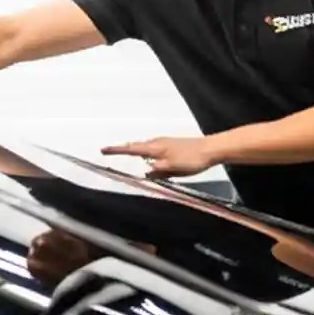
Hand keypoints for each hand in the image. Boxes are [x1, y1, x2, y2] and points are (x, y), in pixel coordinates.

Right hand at [100, 136, 217, 178]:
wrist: (210, 149)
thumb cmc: (192, 159)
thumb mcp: (173, 168)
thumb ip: (157, 170)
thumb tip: (144, 171)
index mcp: (156, 148)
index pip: (132, 149)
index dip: (117, 150)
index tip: (103, 150)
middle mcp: (158, 143)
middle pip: (136, 146)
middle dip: (122, 148)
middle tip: (109, 151)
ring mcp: (165, 143)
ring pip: (145, 146)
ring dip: (134, 149)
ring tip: (125, 153)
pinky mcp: (172, 145)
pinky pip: (153, 148)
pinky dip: (145, 151)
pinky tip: (149, 157)